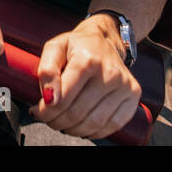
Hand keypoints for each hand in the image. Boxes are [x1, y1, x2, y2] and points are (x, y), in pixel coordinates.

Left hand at [30, 17, 140, 137]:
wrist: (106, 40)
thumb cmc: (78, 46)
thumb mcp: (55, 48)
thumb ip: (46, 70)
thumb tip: (48, 98)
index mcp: (87, 59)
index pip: (63, 98)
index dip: (46, 111)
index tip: (38, 111)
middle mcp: (109, 72)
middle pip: (77, 113)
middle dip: (57, 121)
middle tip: (49, 119)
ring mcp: (124, 84)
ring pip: (94, 123)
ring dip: (73, 129)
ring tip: (63, 123)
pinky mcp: (133, 95)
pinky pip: (113, 125)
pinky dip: (95, 131)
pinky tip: (83, 125)